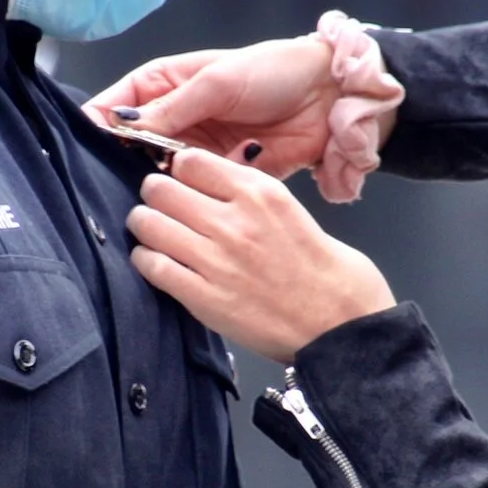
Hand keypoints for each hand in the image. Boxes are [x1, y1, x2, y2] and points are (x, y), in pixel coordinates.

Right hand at [89, 38, 336, 179]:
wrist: (327, 97)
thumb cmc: (272, 72)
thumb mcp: (217, 83)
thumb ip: (171, 109)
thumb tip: (125, 128)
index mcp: (162, 85)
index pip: (114, 106)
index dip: (97, 127)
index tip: (87, 148)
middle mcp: (172, 119)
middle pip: (130, 147)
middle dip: (123, 163)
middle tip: (116, 179)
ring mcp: (194, 150)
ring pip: (158, 174)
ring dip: (157, 184)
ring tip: (152, 193)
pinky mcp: (219, 176)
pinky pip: (194, 192)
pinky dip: (192, 197)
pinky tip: (193, 198)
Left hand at [128, 149, 395, 362]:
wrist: (342, 327)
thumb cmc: (329, 273)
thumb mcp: (292, 209)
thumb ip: (249, 193)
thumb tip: (213, 183)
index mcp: (260, 193)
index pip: (191, 160)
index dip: (178, 169)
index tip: (179, 178)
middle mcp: (234, 221)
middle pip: (161, 188)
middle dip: (156, 194)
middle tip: (160, 204)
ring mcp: (216, 260)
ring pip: (148, 223)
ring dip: (145, 225)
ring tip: (153, 233)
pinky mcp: (203, 298)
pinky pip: (152, 266)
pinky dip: (146, 260)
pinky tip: (156, 262)